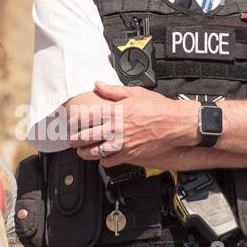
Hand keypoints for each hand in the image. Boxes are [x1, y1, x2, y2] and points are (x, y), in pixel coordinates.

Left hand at [66, 82, 197, 165]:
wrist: (176, 123)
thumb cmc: (158, 108)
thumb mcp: (135, 93)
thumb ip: (113, 91)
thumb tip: (98, 84)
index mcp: (113, 112)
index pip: (84, 118)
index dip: (73, 121)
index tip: (70, 123)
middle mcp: (114, 129)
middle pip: (84, 137)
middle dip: (75, 139)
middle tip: (72, 139)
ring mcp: (121, 143)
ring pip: (94, 152)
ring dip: (84, 153)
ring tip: (82, 151)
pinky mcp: (129, 154)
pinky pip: (109, 162)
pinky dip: (103, 161)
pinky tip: (102, 158)